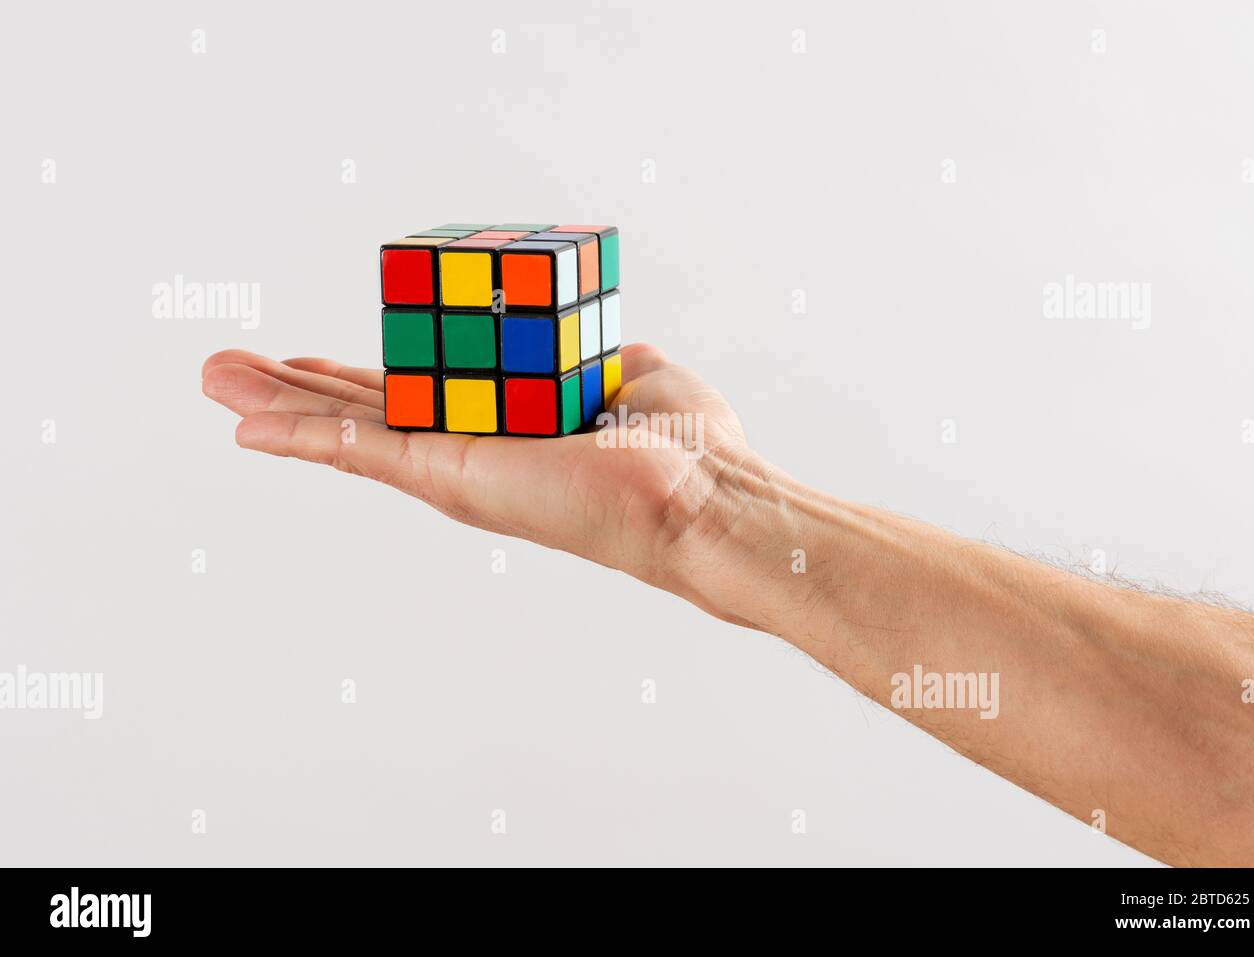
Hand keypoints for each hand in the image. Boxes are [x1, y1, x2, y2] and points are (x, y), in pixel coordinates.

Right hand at [201, 345, 755, 599]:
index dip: (361, 375)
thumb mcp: (631, 369)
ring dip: (276, 404)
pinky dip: (299, 435)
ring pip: (346, 429)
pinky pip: (361, 449)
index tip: (315, 360)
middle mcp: (471, 445)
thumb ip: (591, 354)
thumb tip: (593, 346)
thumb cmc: (683, 445)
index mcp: (505, 420)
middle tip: (231, 369)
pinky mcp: (453, 472)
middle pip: (364, 410)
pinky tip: (247, 424)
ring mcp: (456, 463)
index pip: (416, 391)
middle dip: (295, 389)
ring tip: (214, 380)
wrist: (700, 492)